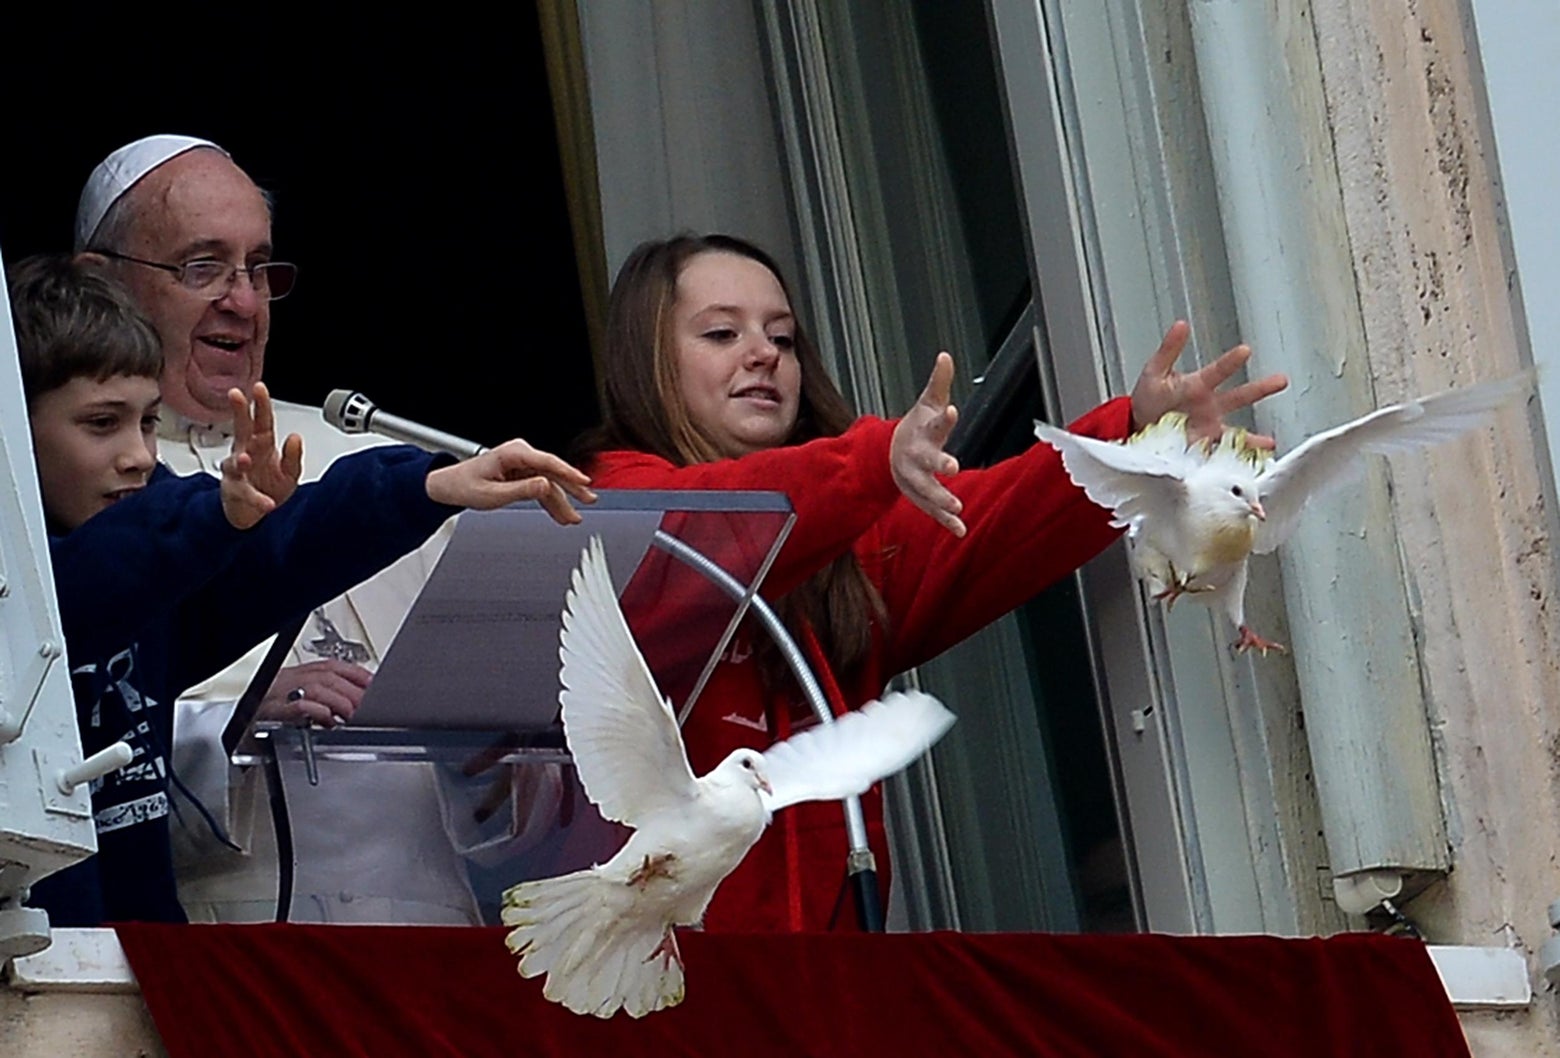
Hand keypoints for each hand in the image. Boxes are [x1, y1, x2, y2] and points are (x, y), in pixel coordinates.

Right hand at [220, 382, 304, 528]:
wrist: (253, 515)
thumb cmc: (268, 487)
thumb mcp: (290, 472)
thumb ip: (294, 456)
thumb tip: (296, 437)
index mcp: (261, 444)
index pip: (261, 421)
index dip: (260, 404)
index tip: (259, 387)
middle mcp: (246, 453)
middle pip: (241, 429)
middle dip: (239, 412)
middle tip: (236, 395)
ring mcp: (237, 472)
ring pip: (235, 462)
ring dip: (240, 460)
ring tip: (245, 458)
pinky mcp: (235, 492)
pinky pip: (245, 494)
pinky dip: (257, 499)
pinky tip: (267, 503)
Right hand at [256, 659, 372, 726]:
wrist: (234, 729)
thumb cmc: (266, 714)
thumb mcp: (296, 698)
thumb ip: (324, 696)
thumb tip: (355, 700)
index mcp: (297, 674)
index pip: (332, 666)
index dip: (356, 673)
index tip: (373, 684)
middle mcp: (289, 680)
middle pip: (327, 676)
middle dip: (353, 690)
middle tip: (368, 706)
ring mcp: (279, 695)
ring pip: (316, 688)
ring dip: (340, 702)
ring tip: (352, 715)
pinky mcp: (272, 713)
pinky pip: (298, 706)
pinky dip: (318, 712)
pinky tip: (328, 721)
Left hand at [425, 439, 595, 524]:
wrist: (450, 486)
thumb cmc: (466, 485)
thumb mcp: (493, 494)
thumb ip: (522, 491)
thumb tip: (545, 486)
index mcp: (514, 453)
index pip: (548, 462)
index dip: (569, 473)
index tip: (585, 482)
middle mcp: (521, 455)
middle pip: (553, 472)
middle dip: (571, 489)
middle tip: (589, 499)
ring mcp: (523, 464)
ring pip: (550, 482)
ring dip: (561, 501)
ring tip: (574, 518)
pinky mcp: (522, 474)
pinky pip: (541, 487)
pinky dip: (550, 501)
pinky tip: (560, 514)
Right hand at [892, 351, 964, 536]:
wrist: (887, 454)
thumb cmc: (915, 427)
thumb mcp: (927, 403)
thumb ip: (939, 383)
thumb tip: (945, 354)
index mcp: (923, 433)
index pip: (934, 423)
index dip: (943, 417)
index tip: (952, 410)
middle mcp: (917, 457)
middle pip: (926, 461)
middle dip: (938, 464)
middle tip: (951, 466)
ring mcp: (917, 479)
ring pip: (927, 491)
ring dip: (941, 499)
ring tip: (956, 507)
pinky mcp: (921, 497)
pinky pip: (933, 511)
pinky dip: (946, 522)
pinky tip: (961, 530)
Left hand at [1129, 321, 1288, 448]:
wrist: (1137, 428)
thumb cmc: (1149, 399)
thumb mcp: (1155, 372)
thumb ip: (1169, 350)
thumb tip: (1181, 325)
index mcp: (1198, 386)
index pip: (1217, 371)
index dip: (1230, 362)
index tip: (1245, 351)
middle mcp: (1210, 406)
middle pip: (1239, 396)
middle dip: (1261, 389)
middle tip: (1281, 380)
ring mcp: (1210, 427)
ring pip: (1237, 430)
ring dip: (1254, 437)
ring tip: (1270, 442)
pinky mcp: (1204, 447)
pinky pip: (1224, 453)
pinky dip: (1236, 460)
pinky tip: (1247, 465)